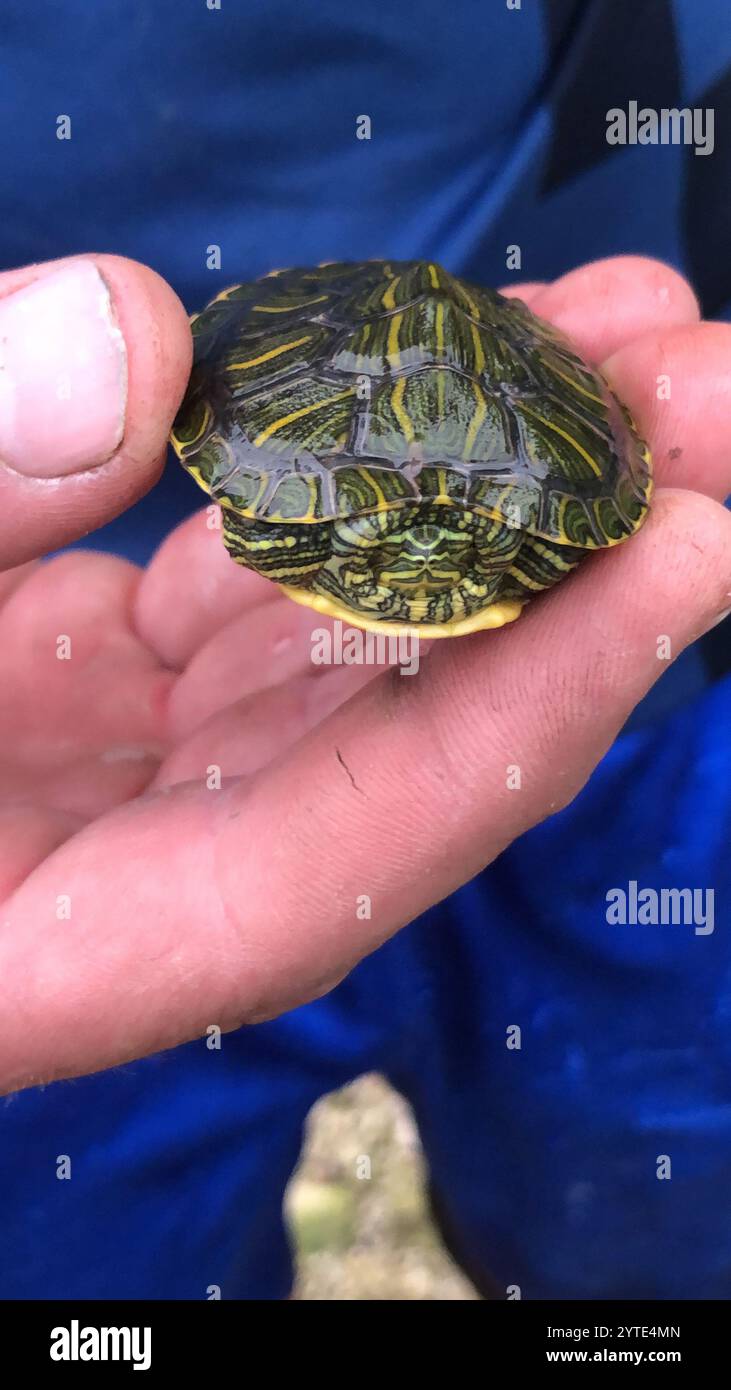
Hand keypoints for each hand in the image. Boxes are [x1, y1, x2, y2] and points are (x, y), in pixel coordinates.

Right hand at [1, 254, 728, 1093]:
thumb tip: (127, 337)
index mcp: (53, 956)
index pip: (345, 855)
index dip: (533, 708)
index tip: (691, 551)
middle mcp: (135, 873)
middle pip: (412, 740)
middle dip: (577, 564)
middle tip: (705, 394)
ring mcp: (134, 775)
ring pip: (357, 648)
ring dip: (485, 497)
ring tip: (612, 344)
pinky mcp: (109, 692)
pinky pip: (259, 603)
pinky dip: (344, 496)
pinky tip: (429, 397)